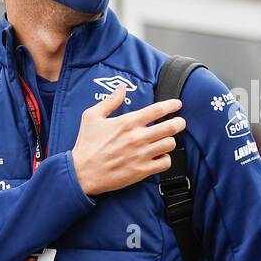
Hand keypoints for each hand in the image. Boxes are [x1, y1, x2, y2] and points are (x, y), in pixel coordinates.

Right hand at [70, 86, 185, 195]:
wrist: (81, 173)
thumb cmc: (86, 145)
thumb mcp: (91, 117)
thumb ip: (109, 101)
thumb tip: (121, 87)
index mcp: (128, 122)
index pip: (159, 109)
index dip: (172, 105)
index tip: (177, 105)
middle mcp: (138, 137)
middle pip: (172, 127)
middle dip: (179, 122)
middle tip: (179, 123)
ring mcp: (141, 155)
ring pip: (170, 144)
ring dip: (170, 141)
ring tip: (165, 141)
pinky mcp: (142, 170)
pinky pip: (165, 163)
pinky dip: (165, 159)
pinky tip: (158, 157)